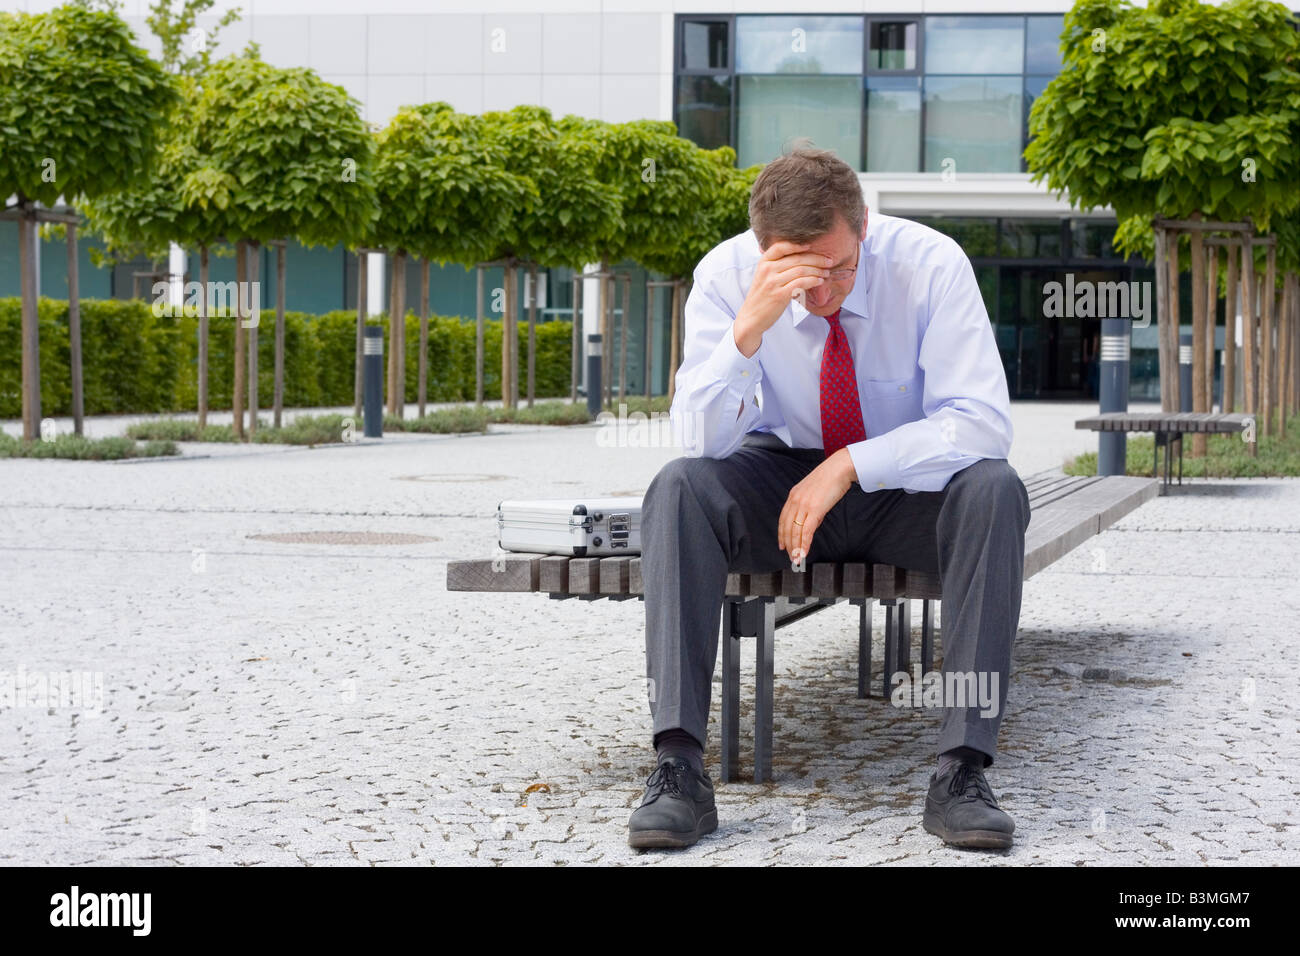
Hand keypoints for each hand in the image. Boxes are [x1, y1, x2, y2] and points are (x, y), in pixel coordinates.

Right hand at [734, 241, 831, 357]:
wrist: (751, 317)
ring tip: (826, 272)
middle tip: (828, 261)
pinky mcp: (779, 295)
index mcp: (764, 263)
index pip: (781, 246)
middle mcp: (767, 270)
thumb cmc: (762, 297)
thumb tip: (802, 258)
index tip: (811, 246)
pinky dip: (813, 281)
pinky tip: (819, 281)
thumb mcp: (764, 276)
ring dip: (817, 270)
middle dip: (816, 259)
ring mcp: (773, 282)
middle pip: (797, 258)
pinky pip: (801, 283)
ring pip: (801, 270)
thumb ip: (777, 266)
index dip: (797, 245)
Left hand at [777, 448, 857, 563]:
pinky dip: (804, 544)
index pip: (783, 519)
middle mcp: (795, 500)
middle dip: (788, 545)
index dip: (782, 534)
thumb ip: (810, 508)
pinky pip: (806, 531)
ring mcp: (804, 505)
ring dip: (795, 548)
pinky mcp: (814, 509)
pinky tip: (804, 553)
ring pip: (795, 531)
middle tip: (791, 557)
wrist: (839, 468)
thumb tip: (810, 525)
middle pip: (787, 528)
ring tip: (797, 559)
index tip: (782, 545)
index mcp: (793, 495)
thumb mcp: (814, 493)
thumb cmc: (831, 479)